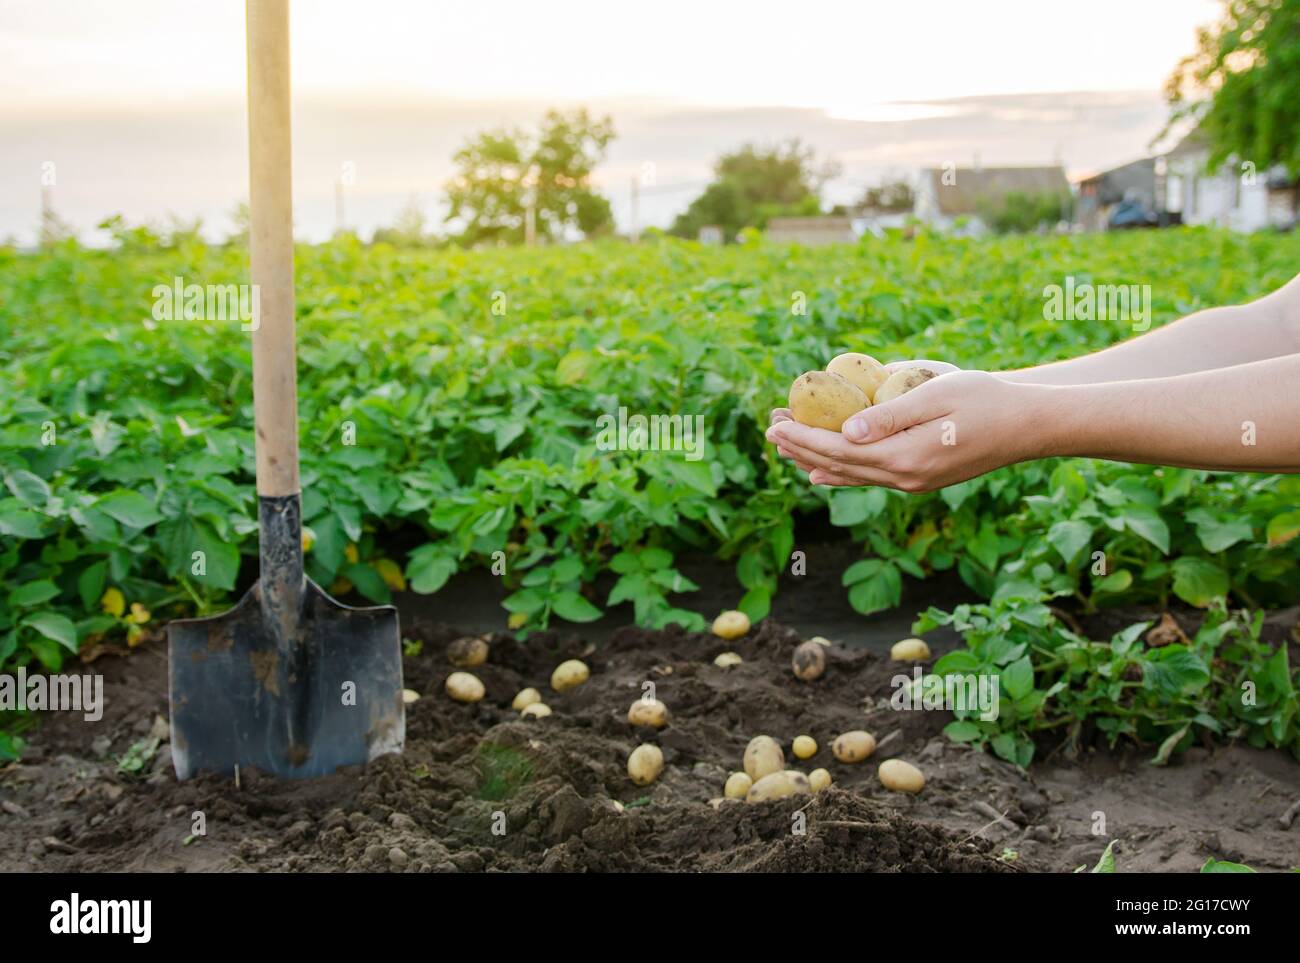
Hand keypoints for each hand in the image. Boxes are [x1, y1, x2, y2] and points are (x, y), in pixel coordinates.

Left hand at [766, 370, 1049, 491]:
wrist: (1027, 425)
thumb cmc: (984, 399)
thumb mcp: (935, 395)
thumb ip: (889, 415)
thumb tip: (845, 433)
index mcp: (905, 457)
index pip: (838, 450)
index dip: (803, 438)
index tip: (775, 423)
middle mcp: (905, 478)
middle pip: (838, 465)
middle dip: (801, 447)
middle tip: (769, 429)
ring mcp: (913, 483)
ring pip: (852, 474)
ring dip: (816, 459)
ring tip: (785, 448)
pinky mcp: (920, 479)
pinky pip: (870, 477)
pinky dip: (841, 472)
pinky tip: (822, 473)